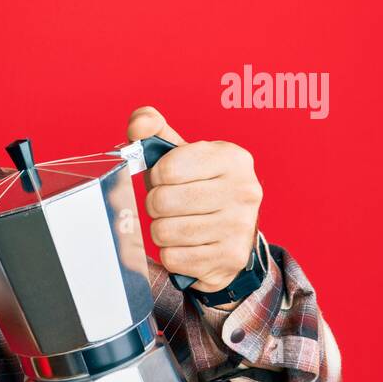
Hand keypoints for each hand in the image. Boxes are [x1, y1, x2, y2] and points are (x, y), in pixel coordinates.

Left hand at [126, 106, 262, 292]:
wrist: (232, 232)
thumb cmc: (198, 187)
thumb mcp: (181, 154)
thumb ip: (153, 131)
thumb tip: (139, 123)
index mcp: (232, 158)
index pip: (167, 168)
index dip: (156, 177)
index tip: (167, 179)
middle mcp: (244, 190)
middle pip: (162, 202)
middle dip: (156, 205)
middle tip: (170, 205)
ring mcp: (240, 226)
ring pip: (164, 231)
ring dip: (161, 230)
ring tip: (178, 223)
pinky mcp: (230, 257)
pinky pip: (172, 257)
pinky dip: (171, 253)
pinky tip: (186, 245)